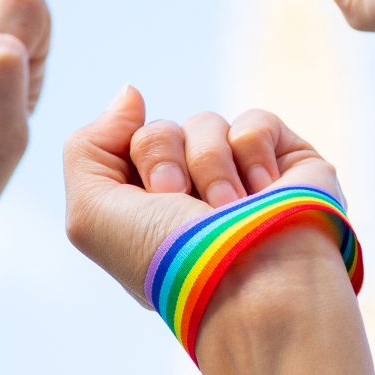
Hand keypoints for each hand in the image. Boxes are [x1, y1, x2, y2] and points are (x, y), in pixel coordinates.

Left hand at [62, 87, 346, 307]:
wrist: (250, 279)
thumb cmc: (170, 257)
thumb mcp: (91, 214)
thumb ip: (87, 146)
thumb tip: (131, 94)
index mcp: (147, 214)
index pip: (124, 147)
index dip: (130, 161)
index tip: (149, 199)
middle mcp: (192, 199)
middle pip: (159, 131)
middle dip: (165, 161)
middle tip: (183, 204)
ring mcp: (241, 181)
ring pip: (205, 124)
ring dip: (210, 165)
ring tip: (231, 209)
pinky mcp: (287, 165)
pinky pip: (255, 122)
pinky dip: (253, 153)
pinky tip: (264, 193)